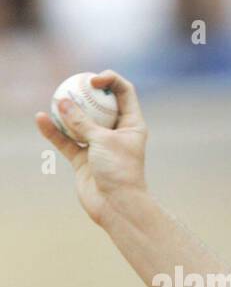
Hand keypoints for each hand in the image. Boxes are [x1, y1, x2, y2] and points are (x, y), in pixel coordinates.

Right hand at [35, 70, 148, 226]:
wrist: (117, 206)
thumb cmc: (119, 172)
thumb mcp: (102, 141)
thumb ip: (82, 121)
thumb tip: (62, 102)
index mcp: (132, 124)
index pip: (124, 93)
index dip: (110, 80)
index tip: (92, 79)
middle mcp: (116, 132)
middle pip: (101, 104)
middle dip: (85, 92)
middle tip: (70, 83)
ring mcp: (99, 145)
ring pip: (80, 121)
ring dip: (66, 111)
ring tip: (54, 99)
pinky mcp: (83, 158)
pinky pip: (65, 140)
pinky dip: (54, 131)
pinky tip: (41, 119)